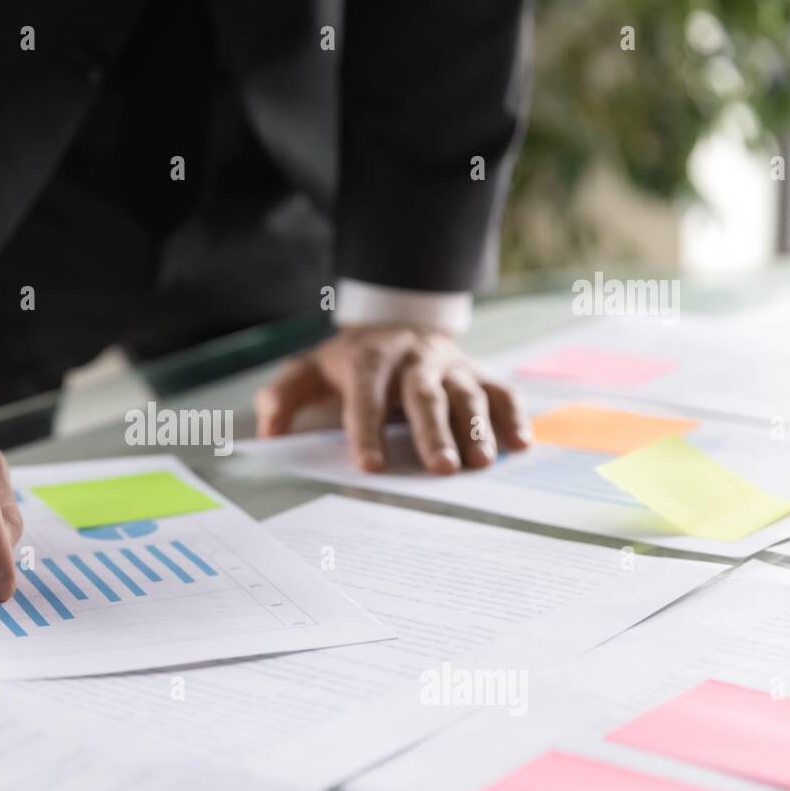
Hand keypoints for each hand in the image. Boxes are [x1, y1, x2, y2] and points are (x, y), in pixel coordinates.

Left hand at [254, 326, 529, 473]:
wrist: (399, 321)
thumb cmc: (352, 362)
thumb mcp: (310, 371)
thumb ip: (283, 398)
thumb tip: (268, 433)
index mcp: (370, 358)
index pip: (366, 396)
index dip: (366, 430)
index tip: (369, 466)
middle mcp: (414, 359)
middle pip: (424, 395)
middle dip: (433, 433)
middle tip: (440, 470)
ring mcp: (450, 364)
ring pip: (467, 393)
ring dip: (476, 429)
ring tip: (481, 464)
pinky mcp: (477, 372)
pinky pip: (501, 391)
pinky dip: (513, 416)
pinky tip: (521, 444)